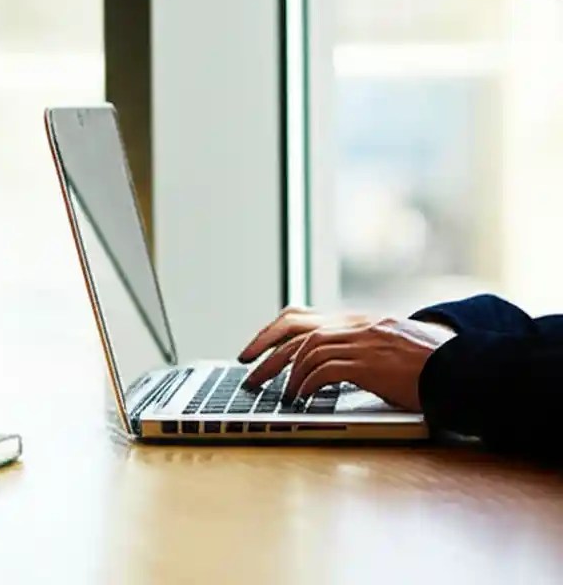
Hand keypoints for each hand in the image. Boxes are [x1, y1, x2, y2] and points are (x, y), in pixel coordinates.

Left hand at [238, 306, 455, 410]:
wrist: (464, 368)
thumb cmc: (432, 366)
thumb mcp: (392, 349)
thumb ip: (362, 350)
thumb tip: (329, 367)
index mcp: (359, 321)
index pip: (302, 317)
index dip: (272, 333)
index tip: (254, 351)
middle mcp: (359, 326)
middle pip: (296, 331)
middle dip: (267, 353)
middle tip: (250, 377)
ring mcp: (365, 342)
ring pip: (308, 350)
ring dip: (288, 374)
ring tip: (280, 395)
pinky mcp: (371, 363)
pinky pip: (326, 370)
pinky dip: (308, 384)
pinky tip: (302, 398)